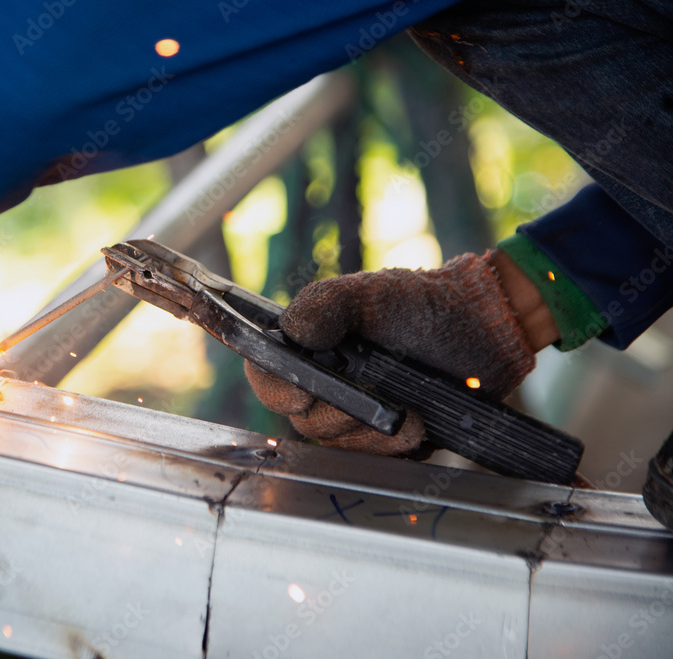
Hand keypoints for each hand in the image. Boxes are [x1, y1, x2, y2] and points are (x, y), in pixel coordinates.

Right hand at [246, 251, 544, 454]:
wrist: (481, 327)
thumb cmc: (419, 303)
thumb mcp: (367, 292)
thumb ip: (322, 306)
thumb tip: (290, 333)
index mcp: (308, 349)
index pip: (268, 378)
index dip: (276, 390)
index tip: (302, 392)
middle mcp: (325, 383)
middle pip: (303, 419)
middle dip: (335, 416)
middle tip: (366, 404)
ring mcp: (356, 411)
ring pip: (339, 444)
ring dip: (370, 436)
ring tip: (408, 418)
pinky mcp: (386, 436)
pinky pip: (375, 457)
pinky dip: (393, 448)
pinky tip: (416, 428)